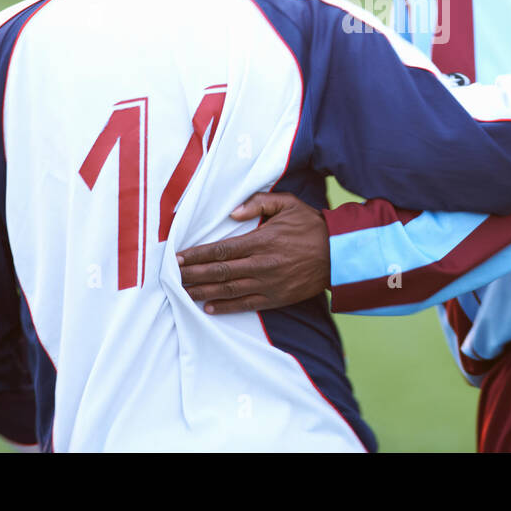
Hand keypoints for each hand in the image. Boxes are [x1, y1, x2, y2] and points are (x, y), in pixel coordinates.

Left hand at [175, 192, 329, 314]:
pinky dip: (225, 306)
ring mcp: (268, 283)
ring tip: (183, 292)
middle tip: (172, 276)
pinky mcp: (276, 297)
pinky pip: (245, 304)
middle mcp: (261, 264)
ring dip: (202, 291)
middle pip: (219, 271)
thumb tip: (234, 213)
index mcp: (262, 241)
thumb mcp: (288, 204)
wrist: (339, 254)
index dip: (197, 254)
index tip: (178, 257)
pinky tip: (208, 306)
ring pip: (228, 289)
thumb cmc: (311, 227)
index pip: (221, 249)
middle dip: (192, 274)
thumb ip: (259, 203)